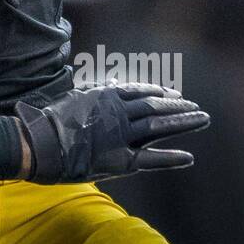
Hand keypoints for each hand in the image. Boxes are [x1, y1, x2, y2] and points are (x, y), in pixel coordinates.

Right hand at [16, 82, 209, 183]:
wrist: (41, 144)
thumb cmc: (52, 119)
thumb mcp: (76, 97)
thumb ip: (98, 90)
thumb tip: (113, 83)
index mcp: (107, 97)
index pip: (141, 92)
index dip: (160, 93)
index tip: (175, 94)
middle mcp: (119, 113)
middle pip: (156, 107)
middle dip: (179, 106)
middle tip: (197, 107)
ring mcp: (122, 136)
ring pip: (159, 127)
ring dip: (184, 123)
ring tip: (203, 119)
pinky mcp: (120, 160)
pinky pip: (151, 159)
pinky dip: (171, 158)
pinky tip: (189, 157)